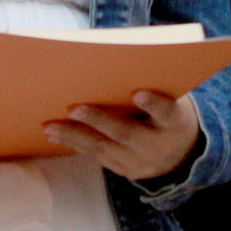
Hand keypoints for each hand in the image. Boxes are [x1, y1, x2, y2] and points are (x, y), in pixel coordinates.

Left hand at [45, 90, 200, 180]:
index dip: (154, 104)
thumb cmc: (167, 110)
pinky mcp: (125, 171)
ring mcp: (141, 163)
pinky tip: (56, 135)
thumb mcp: (172, 97)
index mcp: (175, 122)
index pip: (167, 112)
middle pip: (128, 134)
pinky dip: (76, 145)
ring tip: (50, 125)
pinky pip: (98, 158)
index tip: (139, 92)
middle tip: (74, 108)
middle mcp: (159, 146)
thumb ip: (152, 84)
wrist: (180, 151)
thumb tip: (115, 60)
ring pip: (105, 149)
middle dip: (99, 121)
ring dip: (75, 136)